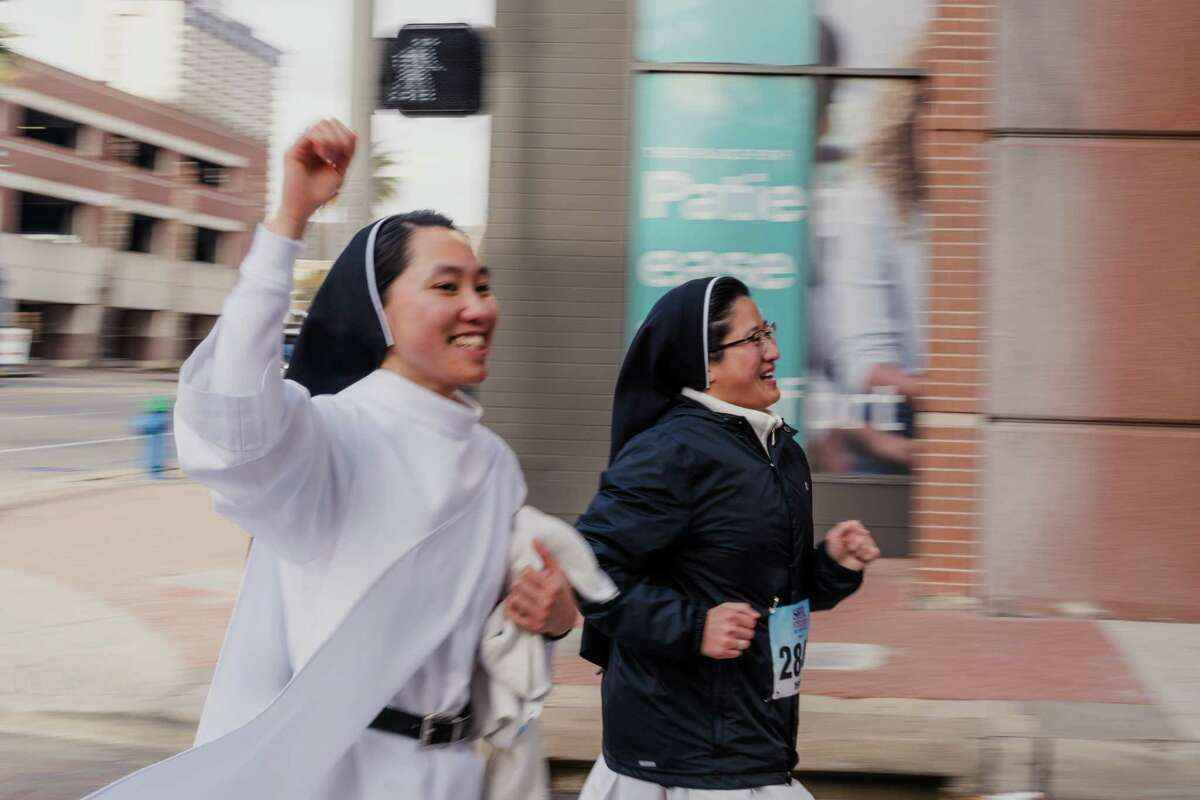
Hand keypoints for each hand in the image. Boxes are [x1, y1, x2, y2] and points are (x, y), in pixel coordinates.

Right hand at [267, 119, 356, 238]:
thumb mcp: (340, 170)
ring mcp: (301, 145)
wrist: (303, 207)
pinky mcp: (293, 150)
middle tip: (340, 154)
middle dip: (340, 136)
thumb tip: (355, 133)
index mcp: (322, 148)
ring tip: (331, 156)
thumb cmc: (320, 193)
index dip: (346, 135)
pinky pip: (310, 133)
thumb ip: (347, 153)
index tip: (347, 153)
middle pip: (328, 122)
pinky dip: (322, 141)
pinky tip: (324, 155)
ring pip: (320, 124)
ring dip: (332, 139)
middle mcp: (310, 144)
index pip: (336, 128)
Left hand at [503, 539, 577, 636]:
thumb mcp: (558, 573)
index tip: (530, 574)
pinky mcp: (532, 626)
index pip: (527, 573)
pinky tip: (514, 604)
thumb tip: (533, 540)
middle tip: (523, 584)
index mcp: (553, 587)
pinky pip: (512, 615)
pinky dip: (509, 608)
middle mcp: (546, 601)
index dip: (526, 571)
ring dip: (514, 594)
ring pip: (514, 598)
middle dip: (519, 582)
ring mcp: (539, 615)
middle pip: (518, 585)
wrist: (568, 620)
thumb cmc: (562, 593)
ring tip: (520, 593)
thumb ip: (546, 556)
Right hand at [700, 602, 758, 659]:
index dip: (747, 624)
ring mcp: (726, 641)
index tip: (741, 624)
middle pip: (750, 635)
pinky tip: (726, 644)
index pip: (752, 623)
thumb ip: (743, 608)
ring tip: (730, 638)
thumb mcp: (726, 607)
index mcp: (732, 616)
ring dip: (740, 642)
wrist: (695, 629)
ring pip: (745, 645)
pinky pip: (737, 653)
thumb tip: (757, 615)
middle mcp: (730, 629)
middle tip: (734, 631)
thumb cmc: (712, 618)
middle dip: (744, 633)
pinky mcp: (722, 652)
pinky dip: (733, 650)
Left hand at [823, 520, 879, 570]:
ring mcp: (867, 544)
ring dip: (858, 550)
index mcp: (852, 530)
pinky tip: (860, 557)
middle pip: (863, 534)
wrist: (838, 567)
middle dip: (853, 542)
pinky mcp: (872, 554)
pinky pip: (875, 551)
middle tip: (847, 548)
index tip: (844, 539)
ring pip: (868, 542)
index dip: (850, 532)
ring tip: (853, 553)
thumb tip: (855, 522)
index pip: (857, 525)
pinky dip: (866, 556)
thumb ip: (842, 526)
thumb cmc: (835, 552)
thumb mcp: (832, 536)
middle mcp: (861, 536)